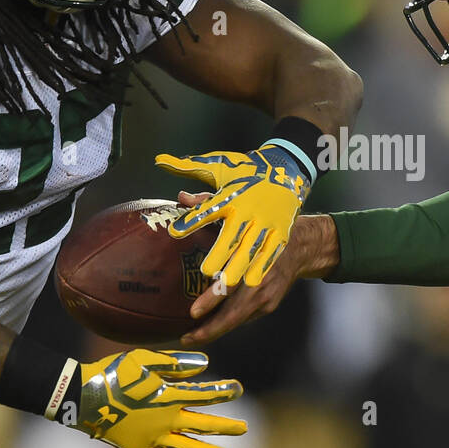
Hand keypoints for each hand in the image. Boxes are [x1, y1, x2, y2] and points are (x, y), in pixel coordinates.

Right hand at [72, 349, 245, 447]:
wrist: (84, 397)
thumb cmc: (113, 374)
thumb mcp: (144, 360)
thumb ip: (176, 363)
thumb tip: (206, 364)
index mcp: (169, 397)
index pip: (204, 394)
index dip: (223, 391)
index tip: (239, 389)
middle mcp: (166, 421)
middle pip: (203, 425)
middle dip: (226, 427)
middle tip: (244, 428)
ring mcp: (153, 439)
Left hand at [155, 144, 311, 287]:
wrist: (286, 170)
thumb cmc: (246, 171)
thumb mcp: (219, 167)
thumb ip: (191, 168)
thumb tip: (161, 162)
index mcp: (231, 195)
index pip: (208, 209)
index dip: (191, 220)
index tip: (175, 232)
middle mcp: (249, 210)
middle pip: (233, 235)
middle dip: (221, 254)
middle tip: (207, 271)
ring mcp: (267, 222)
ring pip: (252, 249)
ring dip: (239, 267)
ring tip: (224, 285)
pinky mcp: (281, 231)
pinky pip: (271, 252)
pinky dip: (261, 267)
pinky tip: (250, 281)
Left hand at [175, 196, 339, 346]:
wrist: (304, 246)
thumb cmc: (268, 227)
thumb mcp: (241, 211)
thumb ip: (209, 205)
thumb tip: (181, 198)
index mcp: (252, 259)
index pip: (230, 284)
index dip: (211, 300)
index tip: (193, 311)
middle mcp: (260, 282)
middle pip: (234, 312)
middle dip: (210, 328)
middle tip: (187, 336)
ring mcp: (267, 296)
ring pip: (238, 320)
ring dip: (216, 330)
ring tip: (193, 337)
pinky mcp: (270, 304)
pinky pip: (245, 317)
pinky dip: (228, 323)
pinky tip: (211, 327)